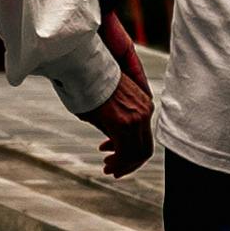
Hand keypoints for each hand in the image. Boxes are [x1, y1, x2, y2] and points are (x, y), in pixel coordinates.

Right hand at [85, 0, 157, 173]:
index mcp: (142, 103)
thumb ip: (112, 118)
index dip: (131, 151)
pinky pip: (127, 152)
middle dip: (129, 162)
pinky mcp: (126, 123)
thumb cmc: (88, 78)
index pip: (144, 135)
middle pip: (144, 148)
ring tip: (109, 169)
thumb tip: (110, 135)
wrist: (85, 62)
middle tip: (112, 169)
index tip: (112, 154)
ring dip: (123, 165)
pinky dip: (120, 163)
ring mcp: (138, 117)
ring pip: (138, 153)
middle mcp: (144, 110)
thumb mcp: (103, 101)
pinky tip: (107, 165)